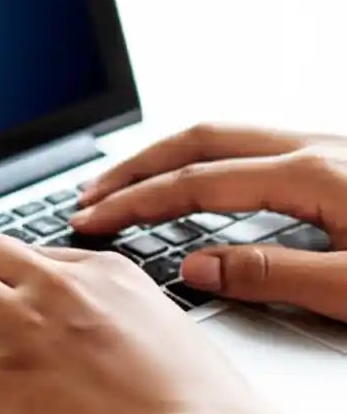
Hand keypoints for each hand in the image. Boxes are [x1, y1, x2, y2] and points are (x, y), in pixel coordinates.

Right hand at [72, 123, 346, 321]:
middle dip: (135, 167)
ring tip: (130, 183)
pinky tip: (201, 182)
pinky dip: (207, 160)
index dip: (133, 202)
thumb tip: (196, 269)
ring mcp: (331, 149)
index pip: (195, 183)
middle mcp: (316, 149)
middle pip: (198, 141)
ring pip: (227, 137)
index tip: (91, 219)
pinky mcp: (344, 162)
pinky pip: (255, 147)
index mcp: (312, 175)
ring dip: (169, 156)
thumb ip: (272, 276)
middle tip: (91, 194)